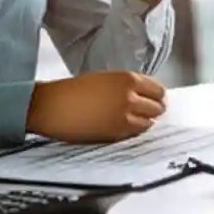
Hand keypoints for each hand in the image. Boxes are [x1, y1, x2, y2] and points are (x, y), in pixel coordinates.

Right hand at [26, 71, 165, 142]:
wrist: (54, 106)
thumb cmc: (75, 90)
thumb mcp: (106, 79)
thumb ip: (127, 86)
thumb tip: (144, 96)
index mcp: (128, 79)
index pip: (158, 90)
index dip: (157, 96)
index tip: (154, 100)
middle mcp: (131, 97)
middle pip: (158, 107)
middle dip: (154, 110)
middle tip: (147, 112)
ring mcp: (125, 117)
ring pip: (149, 122)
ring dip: (144, 121)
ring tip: (134, 120)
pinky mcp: (117, 134)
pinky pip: (135, 134)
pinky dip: (134, 131)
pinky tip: (124, 127)